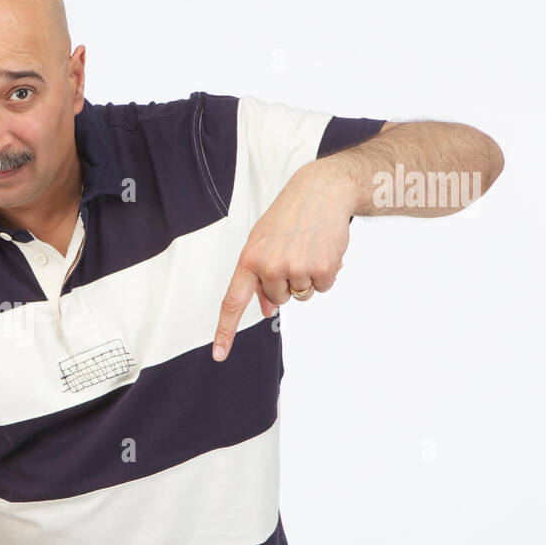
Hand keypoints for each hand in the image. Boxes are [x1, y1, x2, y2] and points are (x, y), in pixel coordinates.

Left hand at [212, 166, 353, 360]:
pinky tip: (323, 249)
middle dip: (287, 282)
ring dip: (308, 277)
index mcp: (249, 259)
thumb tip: (266, 311)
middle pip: (278, 299)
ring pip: (301, 295)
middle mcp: (270, 266)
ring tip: (308, 247)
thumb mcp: (264, 242)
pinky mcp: (322, 269)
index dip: (225, 331)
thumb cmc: (290, 215)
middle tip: (294, 251)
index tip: (220, 354)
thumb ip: (259, 276)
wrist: (323, 190)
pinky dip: (326, 273)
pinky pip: (323, 288)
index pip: (233, 302)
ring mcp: (296, 268)